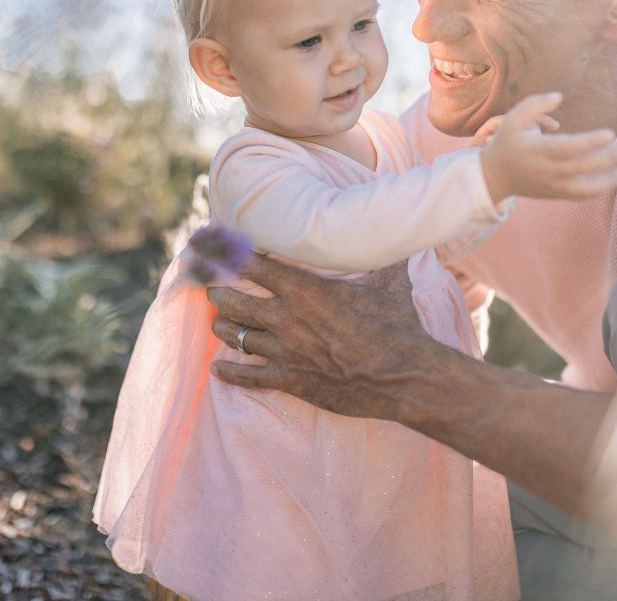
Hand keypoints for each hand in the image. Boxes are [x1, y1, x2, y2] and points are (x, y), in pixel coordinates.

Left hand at [206, 253, 455, 421]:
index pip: (253, 265)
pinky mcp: (290, 381)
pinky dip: (230, 373)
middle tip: (212, 290)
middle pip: (233, 302)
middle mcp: (286, 318)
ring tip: (218, 323)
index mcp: (304, 290)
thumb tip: (395, 234)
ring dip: (223, 328)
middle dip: (218, 294)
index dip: (230, 254)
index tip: (216, 248)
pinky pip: (249, 377)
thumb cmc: (397, 326)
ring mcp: (285, 352)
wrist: (403, 376)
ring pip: (236, 336)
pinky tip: (217, 369)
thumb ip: (382, 259)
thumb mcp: (389, 283)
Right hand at [480, 92, 616, 202]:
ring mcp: (551, 184)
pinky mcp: (555, 194)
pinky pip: (581, 195)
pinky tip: (613, 177)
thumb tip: (559, 97)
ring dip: (607, 180)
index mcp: (536, 149)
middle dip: (606, 158)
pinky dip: (599, 189)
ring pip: (584, 188)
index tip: (609, 133)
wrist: (494, 176)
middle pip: (581, 167)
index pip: (567, 148)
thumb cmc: (507, 142)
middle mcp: (545, 170)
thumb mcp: (513, 118)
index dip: (590, 142)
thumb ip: (535, 104)